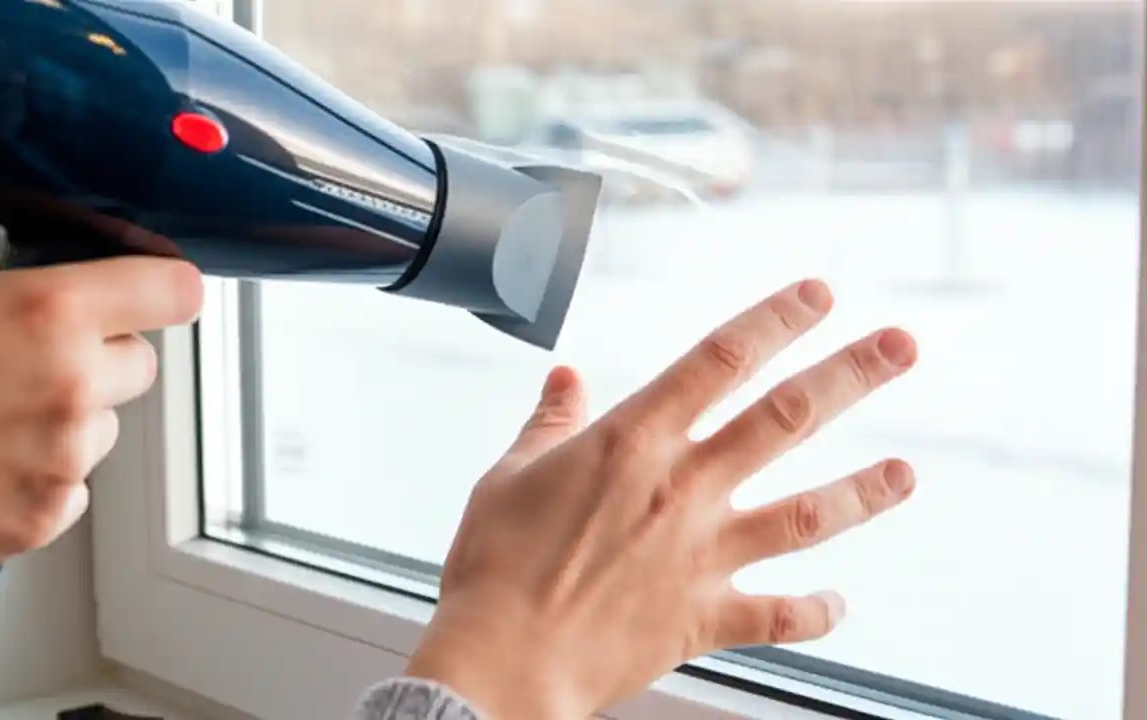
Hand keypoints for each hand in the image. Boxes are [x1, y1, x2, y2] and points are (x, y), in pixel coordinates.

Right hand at [0, 256, 202, 579]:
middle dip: (101, 364)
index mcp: (52, 311)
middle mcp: (74, 383)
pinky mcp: (48, 513)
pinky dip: (40, 481)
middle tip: (37, 370)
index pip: (172, 291)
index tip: (163, 297)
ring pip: (104, 432)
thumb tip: (60, 288)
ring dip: (68, 427)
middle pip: (141, 367)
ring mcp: (66, 456)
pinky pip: (73, 489)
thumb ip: (18, 289)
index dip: (168, 292)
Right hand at [406, 280, 918, 718]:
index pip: (719, 360)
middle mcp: (681, 490)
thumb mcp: (511, 474)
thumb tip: (564, 378)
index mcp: (631, 442)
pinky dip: (815, 612)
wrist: (504, 658)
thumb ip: (550, 422)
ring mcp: (701, 554)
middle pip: (784, 418)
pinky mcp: (704, 617)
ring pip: (805, 514)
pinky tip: (840, 603)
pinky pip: (779, 616)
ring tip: (906, 473)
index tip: (817, 297)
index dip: (776, 321)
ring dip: (862, 491)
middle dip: (849, 374)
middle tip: (901, 347)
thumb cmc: (496, 568)